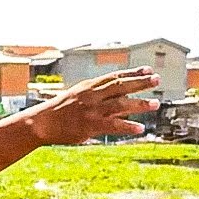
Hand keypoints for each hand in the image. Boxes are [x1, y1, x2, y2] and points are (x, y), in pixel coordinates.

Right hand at [31, 67, 161, 144]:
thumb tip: (119, 101)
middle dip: (140, 82)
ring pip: (120, 104)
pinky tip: (140, 128)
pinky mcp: (89, 125)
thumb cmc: (59, 111)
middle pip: (120, 86)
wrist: (41, 122)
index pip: (114, 76)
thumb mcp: (78, 98)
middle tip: (157, 79)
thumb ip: (98, 98)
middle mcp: (92, 95)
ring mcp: (91, 110)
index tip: (148, 70)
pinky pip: (112, 126)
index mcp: (89, 87)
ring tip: (155, 104)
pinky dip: (127, 126)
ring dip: (139, 104)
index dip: (132, 73)